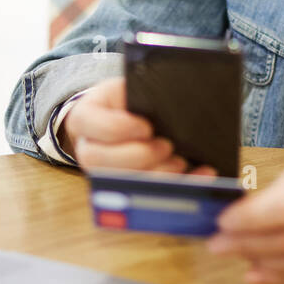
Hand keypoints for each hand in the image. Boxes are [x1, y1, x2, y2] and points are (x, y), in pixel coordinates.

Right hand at [61, 77, 216, 175]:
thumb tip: (171, 98)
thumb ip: (141, 94)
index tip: (147, 126)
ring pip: (120, 181)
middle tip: (167, 146)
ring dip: (155, 175)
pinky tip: (199, 176)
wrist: (124, 117)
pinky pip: (146, 195)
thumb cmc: (128, 100)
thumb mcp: (128, 88)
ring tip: (180, 163)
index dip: (121, 128)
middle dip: (139, 155)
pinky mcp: (123, 187)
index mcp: (84, 118)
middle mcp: (86, 149)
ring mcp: (101, 172)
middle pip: (99, 160)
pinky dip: (177, 186)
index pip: (92, 124)